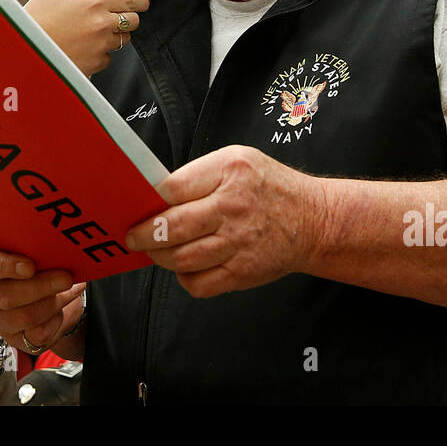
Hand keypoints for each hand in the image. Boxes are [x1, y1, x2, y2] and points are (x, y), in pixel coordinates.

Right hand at [0, 247, 83, 353]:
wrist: (46, 294)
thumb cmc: (37, 265)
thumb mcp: (34, 252)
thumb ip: (38, 250)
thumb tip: (56, 252)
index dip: (5, 266)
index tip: (30, 266)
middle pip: (7, 296)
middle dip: (42, 287)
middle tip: (66, 278)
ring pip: (25, 317)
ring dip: (53, 303)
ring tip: (71, 289)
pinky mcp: (16, 338)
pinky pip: (38, 334)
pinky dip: (56, 320)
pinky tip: (64, 307)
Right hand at [24, 0, 149, 75]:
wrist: (22, 51)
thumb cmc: (34, 18)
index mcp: (94, 3)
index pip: (133, 0)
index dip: (141, 2)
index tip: (141, 3)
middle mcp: (102, 25)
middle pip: (134, 22)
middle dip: (127, 19)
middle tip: (113, 18)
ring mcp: (100, 46)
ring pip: (122, 41)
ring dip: (112, 37)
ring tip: (90, 35)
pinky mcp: (95, 65)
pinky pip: (107, 58)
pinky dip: (99, 54)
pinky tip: (81, 49)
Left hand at [124, 145, 320, 298]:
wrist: (313, 219)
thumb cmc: (268, 187)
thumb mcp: (236, 161)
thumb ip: (197, 176)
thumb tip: (154, 198)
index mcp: (229, 171)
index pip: (173, 189)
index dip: (147, 201)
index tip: (135, 208)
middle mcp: (234, 207)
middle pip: (172, 227)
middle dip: (144, 235)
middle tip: (133, 237)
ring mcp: (239, 242)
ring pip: (180, 259)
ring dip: (160, 257)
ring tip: (156, 250)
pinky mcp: (243, 272)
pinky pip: (199, 284)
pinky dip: (185, 278)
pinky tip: (186, 266)